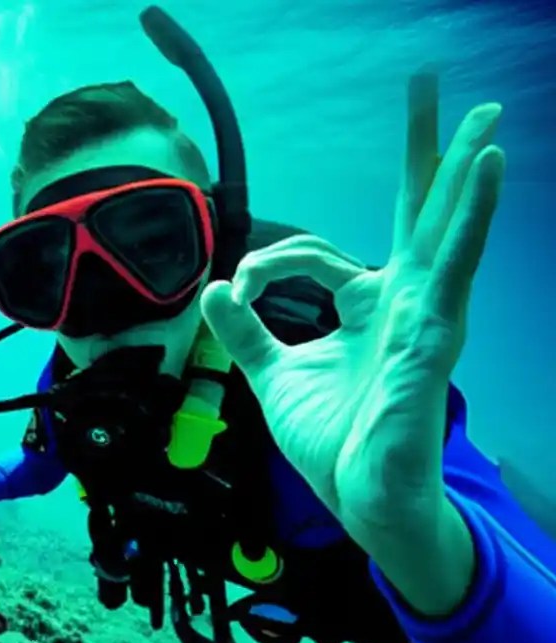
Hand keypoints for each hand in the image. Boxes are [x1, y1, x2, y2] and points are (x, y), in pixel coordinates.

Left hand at [200, 71, 504, 613]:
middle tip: (436, 88)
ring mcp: (423, 316)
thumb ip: (245, 330)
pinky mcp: (433, 335)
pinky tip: (486, 170)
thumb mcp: (274, 374)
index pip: (313, 255)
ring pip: (444, 229)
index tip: (237, 293)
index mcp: (364, 308)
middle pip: (414, 214)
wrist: (360, 499)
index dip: (268, 266)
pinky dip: (470, 216)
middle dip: (424, 154)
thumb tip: (211, 286)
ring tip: (483, 117)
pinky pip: (453, 264)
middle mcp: (400, 303)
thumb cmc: (334, 440)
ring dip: (460, 171)